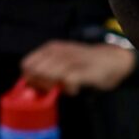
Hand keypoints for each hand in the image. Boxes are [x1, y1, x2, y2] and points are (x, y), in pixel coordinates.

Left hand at [20, 39, 135, 94]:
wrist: (112, 60)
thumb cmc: (85, 64)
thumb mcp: (63, 62)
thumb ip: (46, 71)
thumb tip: (28, 87)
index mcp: (51, 48)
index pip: (26, 64)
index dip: (30, 78)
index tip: (40, 86)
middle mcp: (58, 51)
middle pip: (34, 72)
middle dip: (40, 84)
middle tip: (53, 88)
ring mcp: (71, 59)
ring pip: (47, 75)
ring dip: (54, 87)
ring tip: (65, 88)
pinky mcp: (83, 70)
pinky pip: (67, 82)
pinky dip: (69, 90)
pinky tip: (75, 89)